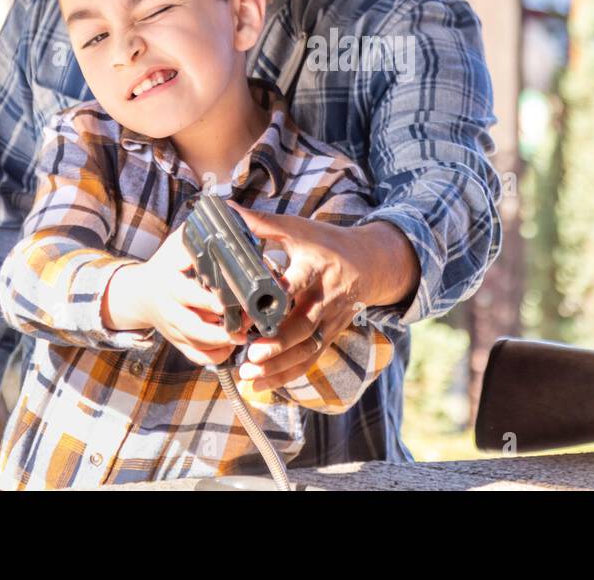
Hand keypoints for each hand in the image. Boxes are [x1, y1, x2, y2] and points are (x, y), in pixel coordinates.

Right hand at [103, 222, 247, 366]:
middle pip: (192, 328)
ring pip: (196, 346)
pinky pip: (196, 357)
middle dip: (219, 332)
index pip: (188, 295)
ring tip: (242, 336)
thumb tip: (227, 216)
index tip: (228, 304)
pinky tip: (230, 347)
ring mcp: (172, 329)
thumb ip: (197, 234)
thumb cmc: (167, 264)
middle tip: (243, 327)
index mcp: (169, 283)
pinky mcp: (178, 342)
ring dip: (221, 345)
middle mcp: (169, 309)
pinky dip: (214, 357)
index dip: (208, 302)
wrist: (140, 293)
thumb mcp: (178, 244)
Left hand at [228, 204, 411, 391]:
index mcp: (316, 267)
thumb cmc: (326, 243)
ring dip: (278, 365)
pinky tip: (261, 384)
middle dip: (278, 343)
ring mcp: (329, 320)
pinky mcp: (329, 335)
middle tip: (251, 355)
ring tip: (249, 374)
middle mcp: (325, 297)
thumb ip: (260, 223)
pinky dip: (286, 375)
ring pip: (306, 349)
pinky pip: (309, 360)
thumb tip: (224, 209)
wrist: (369, 264)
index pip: (298, 283)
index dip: (276, 296)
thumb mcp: (297, 228)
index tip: (252, 308)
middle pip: (303, 325)